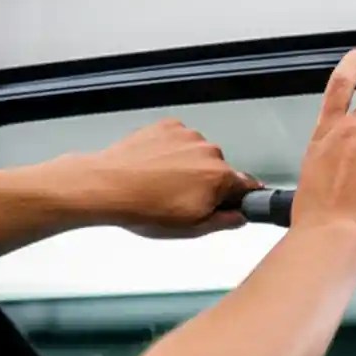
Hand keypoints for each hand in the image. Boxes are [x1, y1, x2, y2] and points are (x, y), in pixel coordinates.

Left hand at [56, 119, 261, 237]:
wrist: (108, 186)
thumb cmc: (144, 208)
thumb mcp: (191, 229)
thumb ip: (225, 221)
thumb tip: (240, 216)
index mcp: (220, 177)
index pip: (248, 185)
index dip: (240, 197)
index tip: (233, 202)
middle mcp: (209, 151)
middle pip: (220, 169)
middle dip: (208, 183)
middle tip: (183, 200)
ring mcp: (187, 136)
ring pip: (198, 154)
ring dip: (188, 166)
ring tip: (163, 184)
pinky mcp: (167, 127)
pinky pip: (179, 140)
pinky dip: (171, 151)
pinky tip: (155, 167)